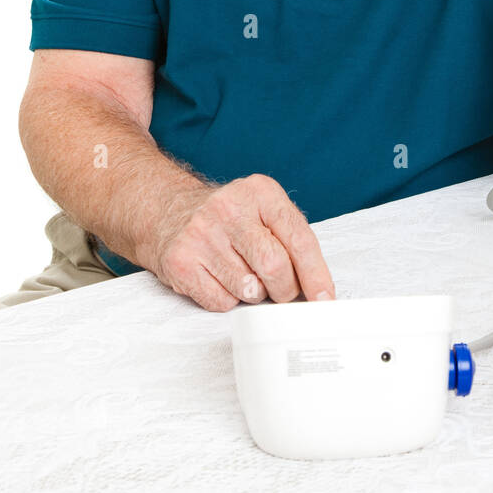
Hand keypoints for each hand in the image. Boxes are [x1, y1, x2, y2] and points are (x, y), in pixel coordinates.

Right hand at [141, 172, 335, 312]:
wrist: (167, 211)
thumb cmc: (228, 219)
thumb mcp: (262, 211)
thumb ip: (290, 240)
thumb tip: (317, 289)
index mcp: (261, 191)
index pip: (299, 238)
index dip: (316, 275)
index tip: (325, 299)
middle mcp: (229, 208)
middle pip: (275, 266)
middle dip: (285, 290)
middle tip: (281, 291)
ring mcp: (202, 233)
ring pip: (248, 289)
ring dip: (254, 294)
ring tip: (243, 275)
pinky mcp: (180, 261)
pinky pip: (221, 301)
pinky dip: (228, 299)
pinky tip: (219, 278)